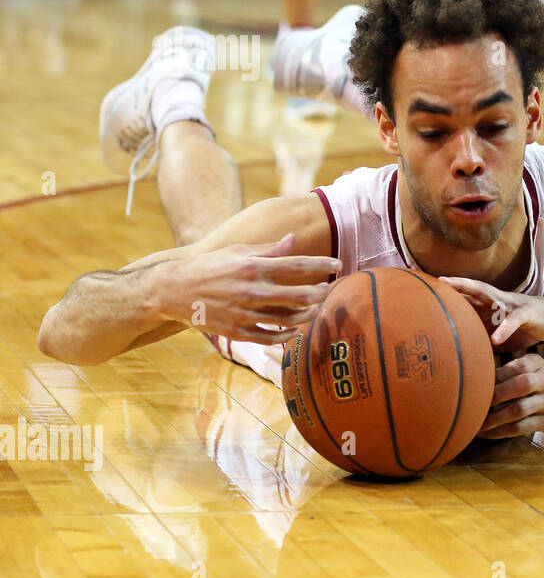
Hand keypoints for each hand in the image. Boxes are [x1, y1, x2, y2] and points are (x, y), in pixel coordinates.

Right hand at [163, 233, 339, 344]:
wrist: (171, 290)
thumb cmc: (208, 266)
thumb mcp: (237, 252)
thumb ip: (268, 249)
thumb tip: (293, 239)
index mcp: (252, 267)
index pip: (297, 265)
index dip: (321, 265)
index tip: (339, 264)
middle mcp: (250, 290)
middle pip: (299, 295)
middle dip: (321, 293)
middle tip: (330, 289)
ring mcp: (243, 313)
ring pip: (288, 319)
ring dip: (308, 314)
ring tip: (317, 308)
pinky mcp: (235, 331)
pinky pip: (269, 338)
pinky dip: (286, 336)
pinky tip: (296, 330)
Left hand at [439, 276, 543, 346]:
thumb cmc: (529, 325)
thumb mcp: (503, 331)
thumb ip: (485, 336)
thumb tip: (463, 352)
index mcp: (492, 304)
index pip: (468, 295)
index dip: (450, 292)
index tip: (428, 289)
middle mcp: (500, 300)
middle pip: (476, 289)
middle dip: (458, 284)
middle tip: (438, 282)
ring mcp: (514, 305)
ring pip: (493, 297)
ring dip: (476, 296)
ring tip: (460, 300)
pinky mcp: (529, 314)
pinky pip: (514, 320)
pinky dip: (504, 328)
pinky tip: (496, 339)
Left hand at [479, 354, 543, 438]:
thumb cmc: (541, 384)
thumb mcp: (530, 369)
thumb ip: (508, 371)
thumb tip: (471, 376)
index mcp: (536, 364)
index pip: (512, 368)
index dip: (491, 379)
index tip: (471, 389)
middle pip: (520, 385)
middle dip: (494, 397)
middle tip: (472, 406)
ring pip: (519, 409)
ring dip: (493, 419)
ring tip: (475, 424)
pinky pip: (521, 427)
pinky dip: (500, 432)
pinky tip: (487, 433)